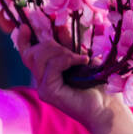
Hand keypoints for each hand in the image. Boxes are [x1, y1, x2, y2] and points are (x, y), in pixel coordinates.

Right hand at [12, 8, 118, 129]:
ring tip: (79, 59)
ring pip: (40, 58)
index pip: (27, 55)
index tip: (25, 26)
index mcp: (47, 73)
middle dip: (51, 45)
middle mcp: (42, 81)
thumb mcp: (82, 59)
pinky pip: (52, 67)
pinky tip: (83, 61)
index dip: (23, 40)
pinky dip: (67, 60)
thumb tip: (59, 26)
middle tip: (73, 52)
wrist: (108, 107)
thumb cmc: (98, 86)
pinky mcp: (49, 92)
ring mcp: (44, 88)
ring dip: (61, 52)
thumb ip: (69, 46)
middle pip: (32, 53)